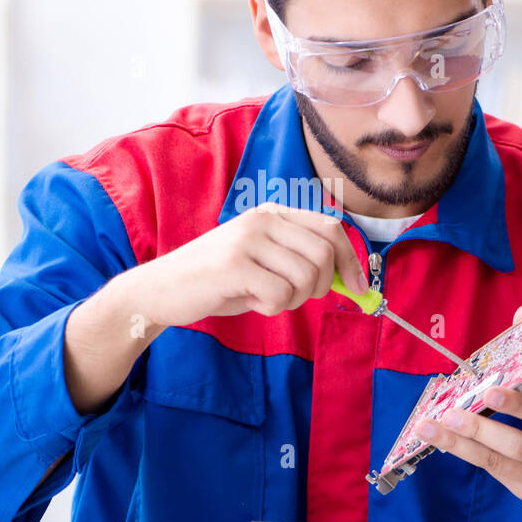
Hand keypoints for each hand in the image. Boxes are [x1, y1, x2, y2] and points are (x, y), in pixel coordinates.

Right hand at [132, 202, 370, 328]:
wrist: (160, 289)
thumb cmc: (217, 280)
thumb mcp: (262, 261)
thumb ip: (301, 261)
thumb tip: (352, 280)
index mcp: (272, 213)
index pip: (331, 229)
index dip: (353, 261)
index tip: (361, 288)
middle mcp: (262, 219)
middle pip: (325, 254)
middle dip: (321, 286)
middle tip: (294, 298)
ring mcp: (247, 240)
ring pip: (306, 278)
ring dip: (293, 300)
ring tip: (264, 297)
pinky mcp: (234, 266)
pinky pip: (281, 295)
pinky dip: (272, 308)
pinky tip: (249, 301)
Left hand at [416, 303, 521, 521]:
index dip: (519, 406)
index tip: (489, 392)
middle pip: (517, 447)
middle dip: (479, 431)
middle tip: (448, 415)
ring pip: (498, 464)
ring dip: (459, 446)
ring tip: (428, 430)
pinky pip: (497, 473)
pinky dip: (471, 454)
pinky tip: (446, 440)